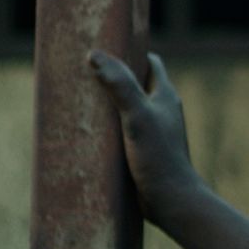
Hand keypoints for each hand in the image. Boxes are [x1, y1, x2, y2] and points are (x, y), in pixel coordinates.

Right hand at [89, 50, 203, 224]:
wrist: (172, 200)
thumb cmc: (160, 157)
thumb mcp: (137, 116)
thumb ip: (120, 86)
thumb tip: (96, 55)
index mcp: (165, 96)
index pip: (149, 63)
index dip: (130, 52)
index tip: (104, 47)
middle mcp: (162, 110)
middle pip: (136, 85)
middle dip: (112, 79)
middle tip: (80, 75)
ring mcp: (153, 131)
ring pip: (127, 110)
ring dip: (106, 106)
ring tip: (76, 102)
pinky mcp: (143, 151)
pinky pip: (122, 132)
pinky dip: (106, 129)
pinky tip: (85, 135)